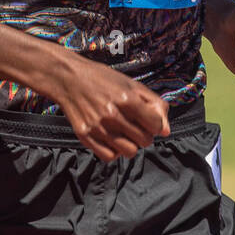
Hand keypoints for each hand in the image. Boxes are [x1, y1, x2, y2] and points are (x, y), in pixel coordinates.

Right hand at [44, 55, 170, 161]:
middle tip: (134, 125)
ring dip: (130, 145)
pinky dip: (113, 151)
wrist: (68, 78)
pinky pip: (109, 157)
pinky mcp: (85, 136)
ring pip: (129, 152)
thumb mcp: (132, 85)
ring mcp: (98, 127)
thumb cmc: (103, 79)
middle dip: (144, 134)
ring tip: (123, 134)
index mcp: (127, 99)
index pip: (155, 126)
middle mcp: (113, 114)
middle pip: (145, 141)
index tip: (146, 119)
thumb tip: (166, 132)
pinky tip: (110, 138)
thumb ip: (155, 105)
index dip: (155, 124)